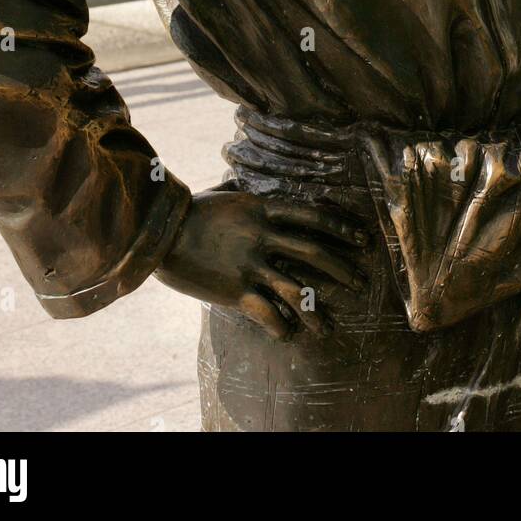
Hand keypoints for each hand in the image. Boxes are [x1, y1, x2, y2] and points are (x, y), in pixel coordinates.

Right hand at [156, 189, 368, 339]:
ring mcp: (250, 263)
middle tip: (361, 282)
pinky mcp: (236, 290)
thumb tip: (244, 186)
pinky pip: (268, 312)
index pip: (312, 215)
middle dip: (341, 268)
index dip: (341, 227)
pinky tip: (289, 335)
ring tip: (329, 327)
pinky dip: (282, 326)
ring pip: (296, 288)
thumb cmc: (190, 212)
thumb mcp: (224, 196)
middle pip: (313, 250)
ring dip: (317, 309)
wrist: (159, 233)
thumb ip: (242, 195)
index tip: (361, 237)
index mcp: (262, 208)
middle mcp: (262, 234)